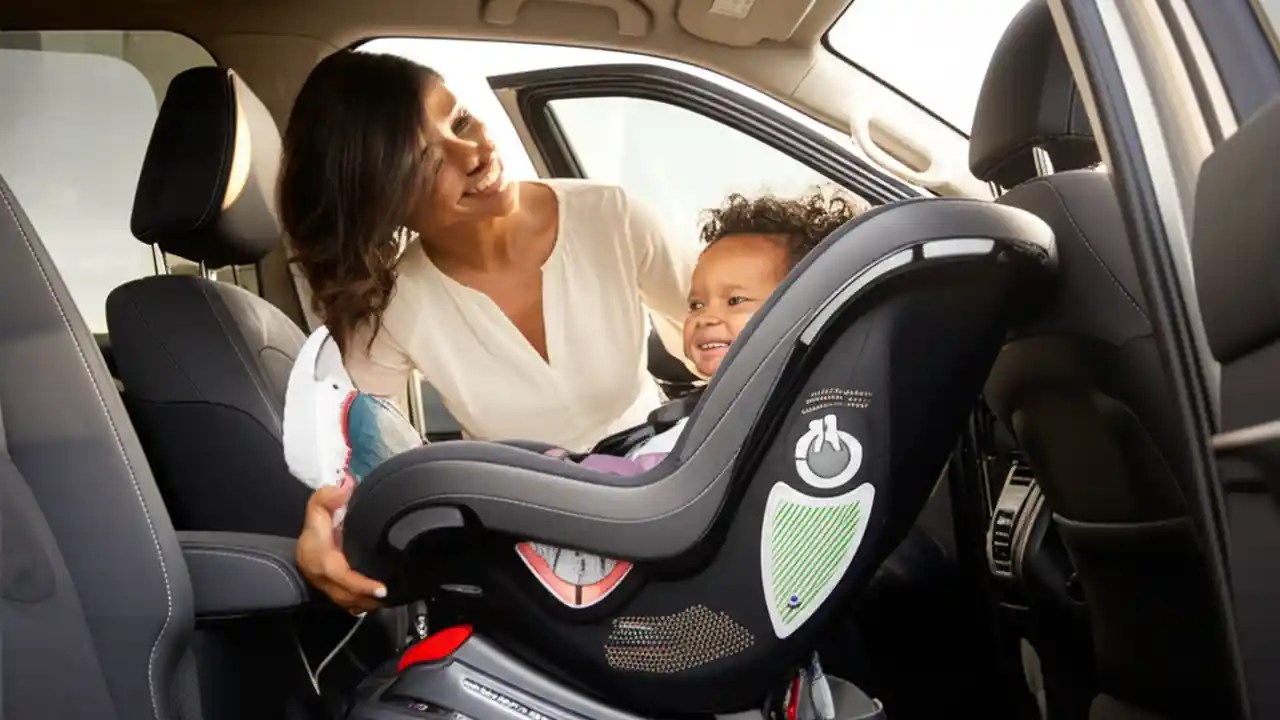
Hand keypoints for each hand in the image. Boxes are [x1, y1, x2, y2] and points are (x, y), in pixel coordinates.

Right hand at [296, 475, 386, 613]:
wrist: (308, 538)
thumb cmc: (318, 523)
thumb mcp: (318, 505)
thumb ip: (328, 496)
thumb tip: (345, 487)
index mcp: (318, 558)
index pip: (339, 575)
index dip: (360, 585)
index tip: (381, 589)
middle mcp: (320, 576)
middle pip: (345, 595)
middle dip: (367, 598)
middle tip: (390, 595)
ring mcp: (325, 586)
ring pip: (346, 602)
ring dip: (366, 603)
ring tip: (387, 599)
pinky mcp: (331, 590)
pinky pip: (347, 602)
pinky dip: (361, 603)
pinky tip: (374, 600)